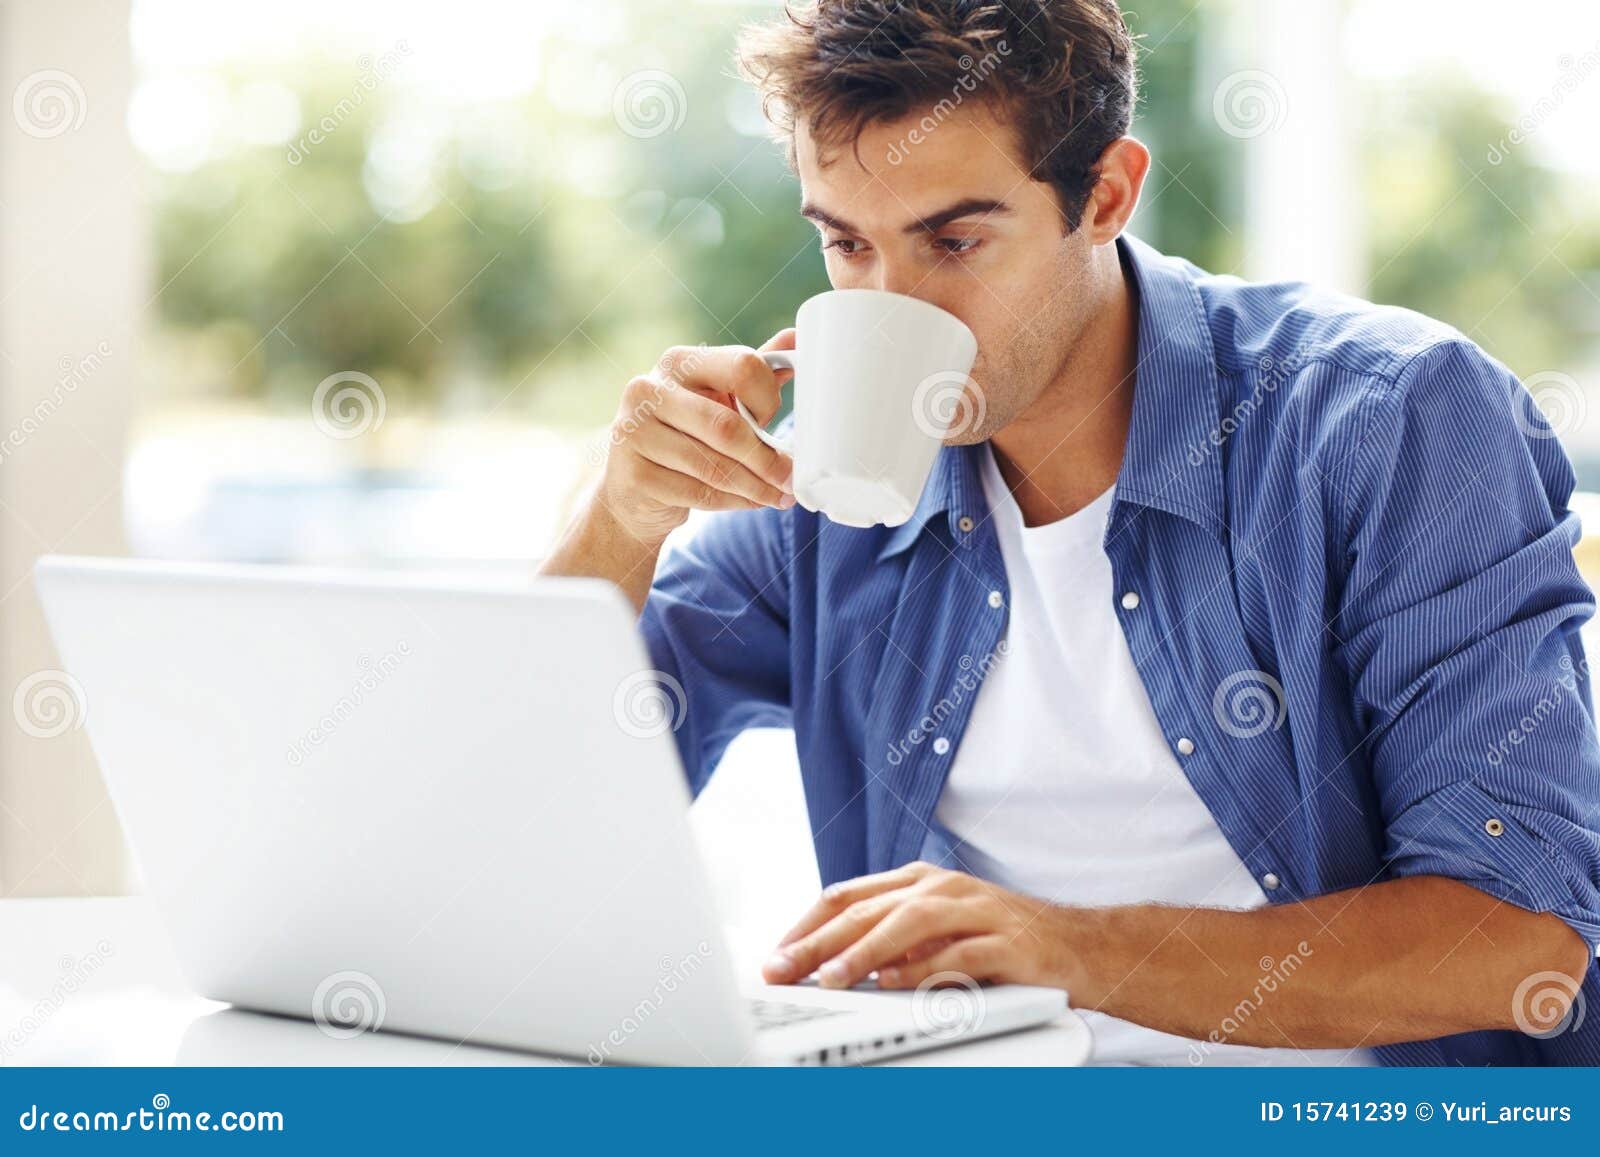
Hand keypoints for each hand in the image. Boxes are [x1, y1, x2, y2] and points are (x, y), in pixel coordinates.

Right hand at [595, 330, 796, 545]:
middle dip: (767, 458)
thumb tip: (796, 338)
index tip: (772, 422)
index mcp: (678, 362)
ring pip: (714, 467)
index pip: (742, 367)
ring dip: (756, 486)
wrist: (633, 487)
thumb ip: (751, 372)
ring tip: (779, 495)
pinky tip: (750, 502)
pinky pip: (699, 493)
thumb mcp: (716, 398)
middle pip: (726, 426)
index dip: (767, 399)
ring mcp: (635, 433)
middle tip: (792, 478)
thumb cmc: (685, 435)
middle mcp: (648, 390)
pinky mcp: (633, 475)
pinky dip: (733, 502)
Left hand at [761, 861, 1075, 991]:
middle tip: (783, 967)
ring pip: (907, 923)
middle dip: (818, 941)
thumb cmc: (999, 940)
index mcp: (919, 881)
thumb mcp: (936, 930)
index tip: (776, 953)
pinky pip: (957, 952)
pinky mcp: (1005, 939)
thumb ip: (890, 938)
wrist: (1075, 945)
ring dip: (863, 951)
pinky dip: (924, 968)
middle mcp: (942, 887)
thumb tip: (829, 962)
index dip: (807, 924)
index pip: (848, 895)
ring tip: (830, 976)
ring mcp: (975, 909)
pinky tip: (896, 983)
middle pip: (867, 909)